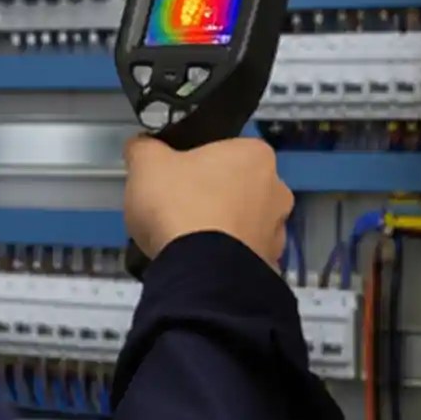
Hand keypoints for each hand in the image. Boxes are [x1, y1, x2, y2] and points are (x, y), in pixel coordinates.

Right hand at [122, 135, 293, 265]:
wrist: (199, 272)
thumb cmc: (179, 204)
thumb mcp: (146, 163)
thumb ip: (145, 148)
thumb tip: (143, 147)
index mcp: (255, 154)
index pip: (224, 151)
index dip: (195, 163)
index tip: (174, 178)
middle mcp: (277, 190)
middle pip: (236, 188)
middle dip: (211, 197)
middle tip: (176, 209)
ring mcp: (276, 232)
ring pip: (241, 224)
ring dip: (220, 230)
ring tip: (184, 243)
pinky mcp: (269, 267)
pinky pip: (241, 257)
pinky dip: (223, 259)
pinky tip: (197, 264)